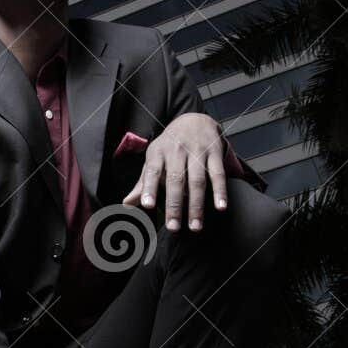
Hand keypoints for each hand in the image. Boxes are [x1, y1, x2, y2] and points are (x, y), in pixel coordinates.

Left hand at [122, 111, 227, 230]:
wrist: (194, 120)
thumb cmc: (170, 146)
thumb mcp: (154, 159)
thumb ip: (143, 183)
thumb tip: (126, 204)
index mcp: (158, 153)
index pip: (152, 171)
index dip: (149, 188)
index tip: (147, 205)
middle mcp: (177, 150)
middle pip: (176, 180)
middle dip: (174, 205)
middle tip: (173, 227)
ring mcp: (197, 150)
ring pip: (197, 180)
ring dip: (196, 205)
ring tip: (195, 227)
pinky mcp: (214, 152)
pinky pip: (218, 173)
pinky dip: (220, 191)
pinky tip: (221, 207)